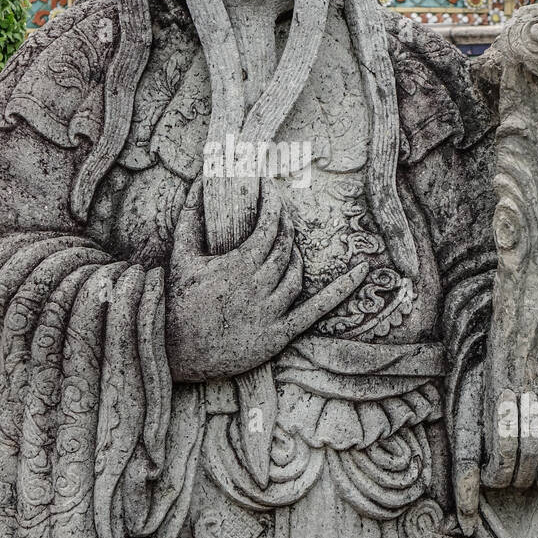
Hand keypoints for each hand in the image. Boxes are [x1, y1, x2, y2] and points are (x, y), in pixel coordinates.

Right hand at [165, 178, 367, 381]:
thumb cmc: (177, 303)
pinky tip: (361, 271)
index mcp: (237, 267)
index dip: (272, 203)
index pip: (268, 226)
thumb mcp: (181, 257)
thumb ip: (191, 218)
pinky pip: (316, 311)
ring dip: (294, 254)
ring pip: (296, 273)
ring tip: (284, 244)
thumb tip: (198, 184)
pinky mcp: (279, 335)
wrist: (175, 353)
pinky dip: (341, 290)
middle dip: (283, 224)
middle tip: (277, 212)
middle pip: (284, 247)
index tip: (269, 187)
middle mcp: (258, 288)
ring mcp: (271, 312)